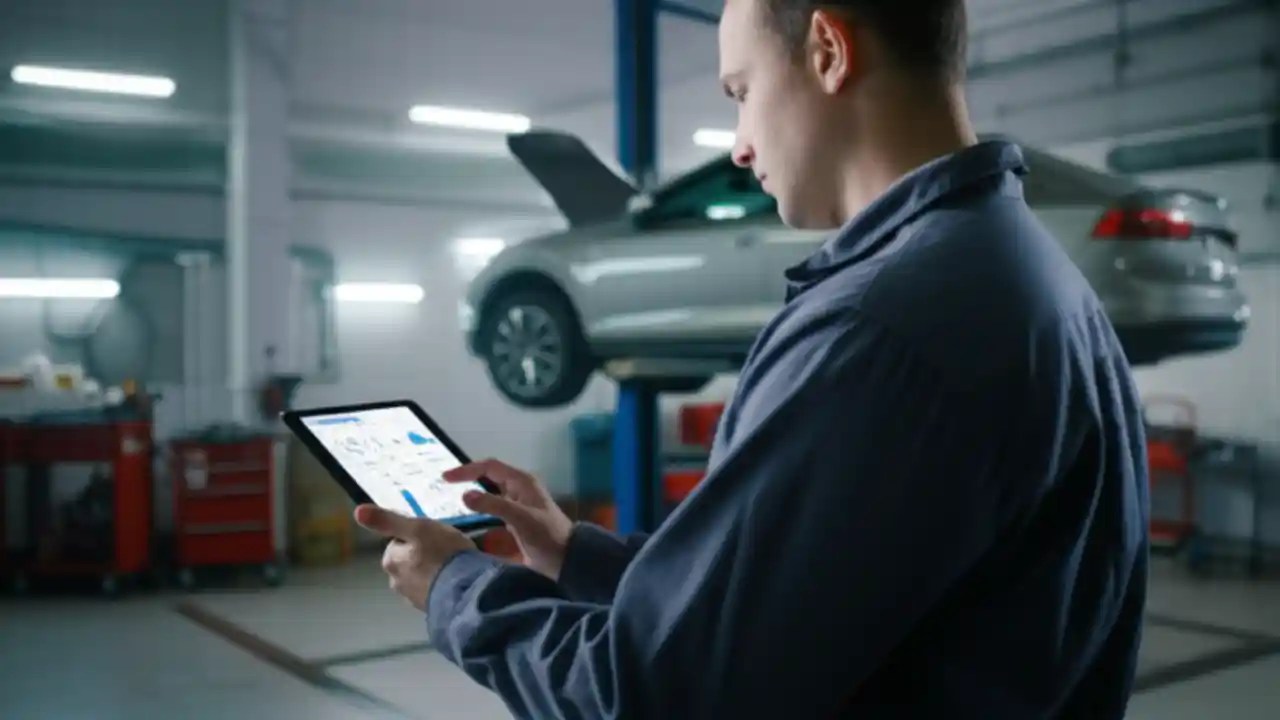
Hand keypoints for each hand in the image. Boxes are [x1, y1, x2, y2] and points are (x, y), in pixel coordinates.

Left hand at [354, 505, 475, 611]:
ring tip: (453, 566)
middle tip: (445, 551)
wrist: (466, 591)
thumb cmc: (443, 554)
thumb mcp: (417, 528)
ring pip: (420, 577)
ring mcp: (412, 598)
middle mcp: (395, 581)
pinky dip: (441, 585)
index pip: (398, 542)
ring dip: (432, 572)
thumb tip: (358, 512)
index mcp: (390, 560)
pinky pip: (432, 591)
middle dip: (422, 556)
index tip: (434, 536)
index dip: (417, 536)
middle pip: (408, 561)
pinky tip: (455, 580)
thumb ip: (389, 520)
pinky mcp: (429, 609)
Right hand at [445, 459, 573, 580]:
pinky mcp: (516, 519)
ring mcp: (518, 503)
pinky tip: (469, 514)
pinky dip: (480, 506)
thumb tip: (465, 495)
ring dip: (473, 490)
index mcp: (522, 482)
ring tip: (451, 496)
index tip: (445, 478)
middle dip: (468, 476)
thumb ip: (493, 505)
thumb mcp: (520, 518)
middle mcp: (519, 488)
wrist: (566, 559)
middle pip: (489, 475)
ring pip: (491, 490)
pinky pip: (494, 506)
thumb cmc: (546, 536)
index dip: (467, 470)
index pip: (490, 467)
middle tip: (444, 485)